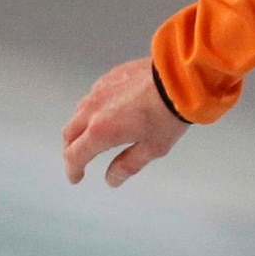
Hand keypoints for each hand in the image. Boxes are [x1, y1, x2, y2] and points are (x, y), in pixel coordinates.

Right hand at [62, 57, 189, 187]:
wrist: (184, 77)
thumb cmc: (171, 112)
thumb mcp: (153, 147)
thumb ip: (128, 165)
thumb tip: (112, 179)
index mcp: (100, 131)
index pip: (75, 155)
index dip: (73, 170)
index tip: (76, 177)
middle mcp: (93, 109)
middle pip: (70, 134)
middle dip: (71, 150)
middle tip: (79, 160)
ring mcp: (100, 90)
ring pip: (78, 113)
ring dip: (79, 128)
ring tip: (90, 137)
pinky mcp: (110, 76)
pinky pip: (92, 96)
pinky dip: (91, 110)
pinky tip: (105, 112)